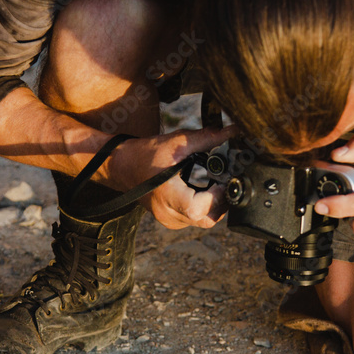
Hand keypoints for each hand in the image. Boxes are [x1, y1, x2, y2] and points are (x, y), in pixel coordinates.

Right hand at [108, 127, 235, 229]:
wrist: (122, 166)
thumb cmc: (146, 154)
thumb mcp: (177, 143)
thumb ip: (206, 139)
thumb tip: (232, 132)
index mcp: (168, 196)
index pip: (199, 209)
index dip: (216, 197)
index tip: (222, 180)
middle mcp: (168, 213)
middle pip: (206, 219)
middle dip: (220, 202)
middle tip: (224, 182)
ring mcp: (168, 220)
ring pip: (201, 222)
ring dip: (212, 205)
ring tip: (215, 184)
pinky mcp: (169, 220)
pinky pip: (193, 220)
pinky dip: (202, 207)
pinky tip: (203, 190)